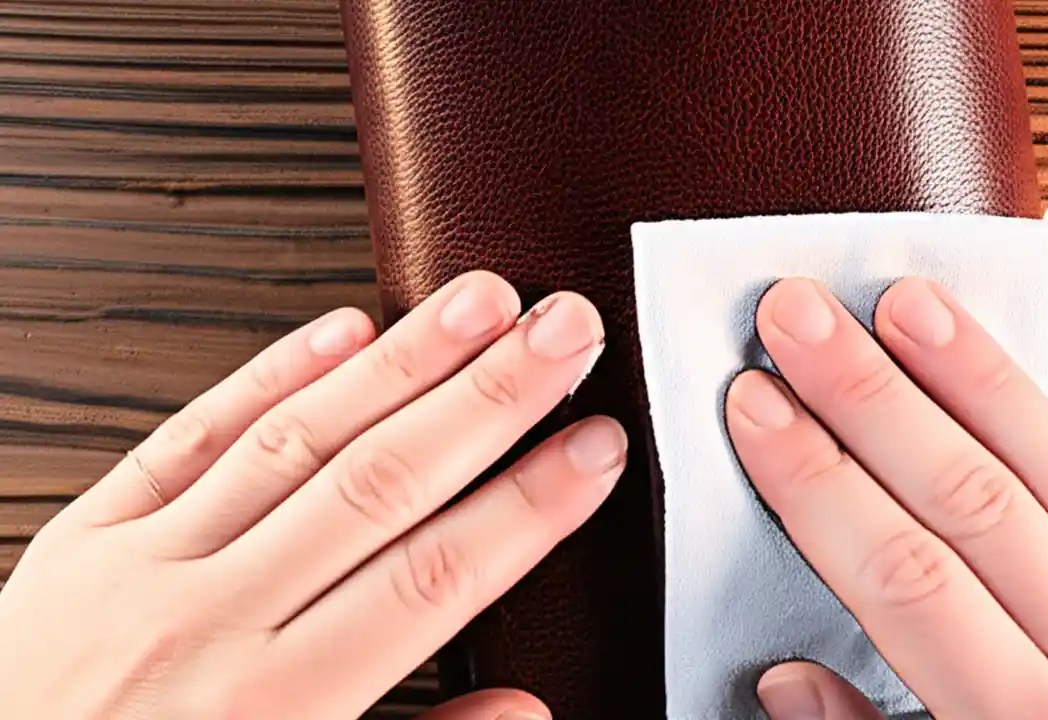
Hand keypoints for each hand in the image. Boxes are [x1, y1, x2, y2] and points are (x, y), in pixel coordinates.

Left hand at [0, 271, 623, 719]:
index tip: (594, 447)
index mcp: (277, 710)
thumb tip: (520, 707)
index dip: (530, 505)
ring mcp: (143, 567)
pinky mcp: (86, 536)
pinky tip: (341, 327)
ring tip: (480, 302)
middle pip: (381, 483)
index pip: (436, 579)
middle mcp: (212, 624)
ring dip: (401, 361)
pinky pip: (187, 436)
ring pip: (298, 437)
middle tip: (565, 332)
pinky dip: (269, 371)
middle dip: (490, 399)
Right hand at [727, 277, 1047, 718]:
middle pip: (968, 501)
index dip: (818, 483)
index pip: (903, 576)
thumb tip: (786, 677)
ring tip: (897, 302)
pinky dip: (1043, 416)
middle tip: (797, 318)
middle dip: (869, 399)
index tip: (759, 408)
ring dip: (964, 375)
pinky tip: (988, 366)